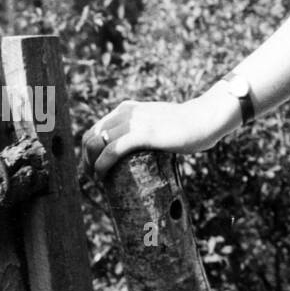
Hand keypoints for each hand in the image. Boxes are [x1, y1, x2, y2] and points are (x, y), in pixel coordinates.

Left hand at [81, 95, 231, 180]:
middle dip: (85, 160)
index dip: (87, 152)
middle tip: (94, 179)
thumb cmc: (185, 126)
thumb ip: (145, 128)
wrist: (205, 120)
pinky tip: (102, 177)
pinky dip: (101, 166)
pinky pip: (111, 151)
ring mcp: (133, 123)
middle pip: (89, 138)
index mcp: (126, 109)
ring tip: (98, 181)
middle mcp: (125, 113)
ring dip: (89, 165)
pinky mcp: (142, 134)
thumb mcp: (156, 122)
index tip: (94, 170)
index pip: (94, 130)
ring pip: (95, 144)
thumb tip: (139, 148)